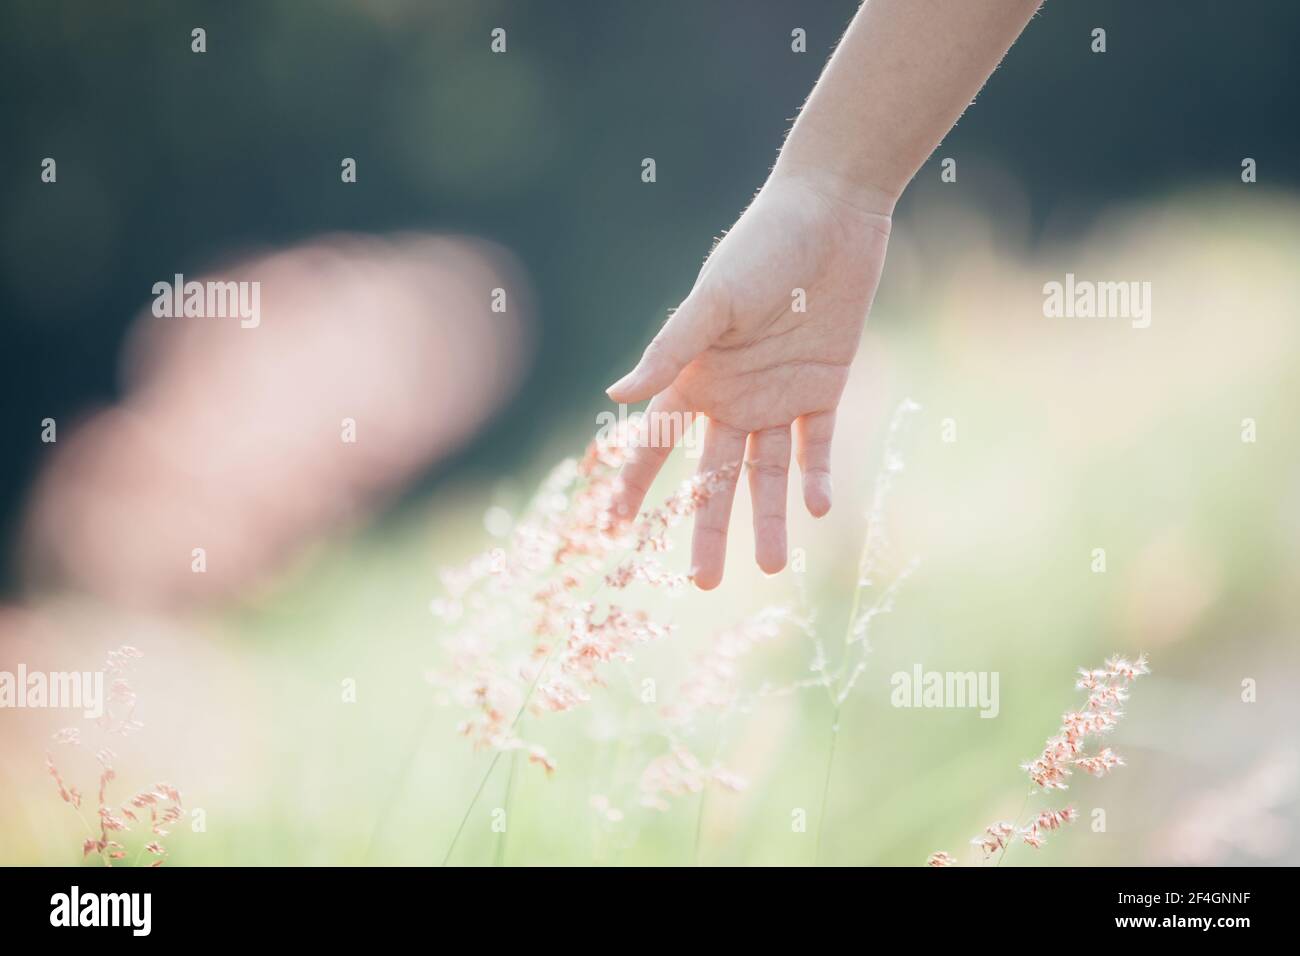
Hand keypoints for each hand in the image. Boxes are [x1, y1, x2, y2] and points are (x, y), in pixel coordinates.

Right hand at [606, 169, 891, 587]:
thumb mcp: (714, 301)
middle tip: (701, 583)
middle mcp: (732, 394)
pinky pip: (819, 444)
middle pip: (714, 474)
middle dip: (706, 526)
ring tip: (769, 568)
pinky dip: (817, 476)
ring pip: (769, 472)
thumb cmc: (763, 246)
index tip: (615, 528)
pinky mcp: (825, 387)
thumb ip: (670, 350)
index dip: (636, 484)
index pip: (657, 442)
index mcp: (695, 376)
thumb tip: (615, 396)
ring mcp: (778, 395)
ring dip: (768, 518)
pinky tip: (817, 511)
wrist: (831, 213)